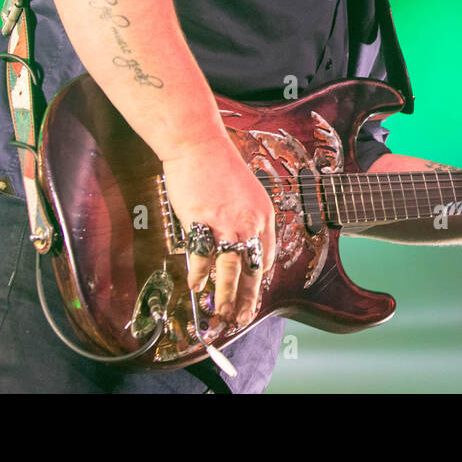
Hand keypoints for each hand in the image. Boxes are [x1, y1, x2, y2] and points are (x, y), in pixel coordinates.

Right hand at [160, 138, 276, 327]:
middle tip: (241, 317)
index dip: (258, 278)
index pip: (266, 255)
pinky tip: (195, 285)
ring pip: (230, 270)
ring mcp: (227, 224)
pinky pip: (202, 257)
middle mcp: (250, 222)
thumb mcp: (245, 192)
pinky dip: (198, 275)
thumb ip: (244, 218)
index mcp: (264, 214)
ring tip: (220, 313)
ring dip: (225, 296)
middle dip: (247, 298)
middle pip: (252, 269)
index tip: (251, 291)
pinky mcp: (203, 222)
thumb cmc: (218, 165)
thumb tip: (236, 242)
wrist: (199, 144)